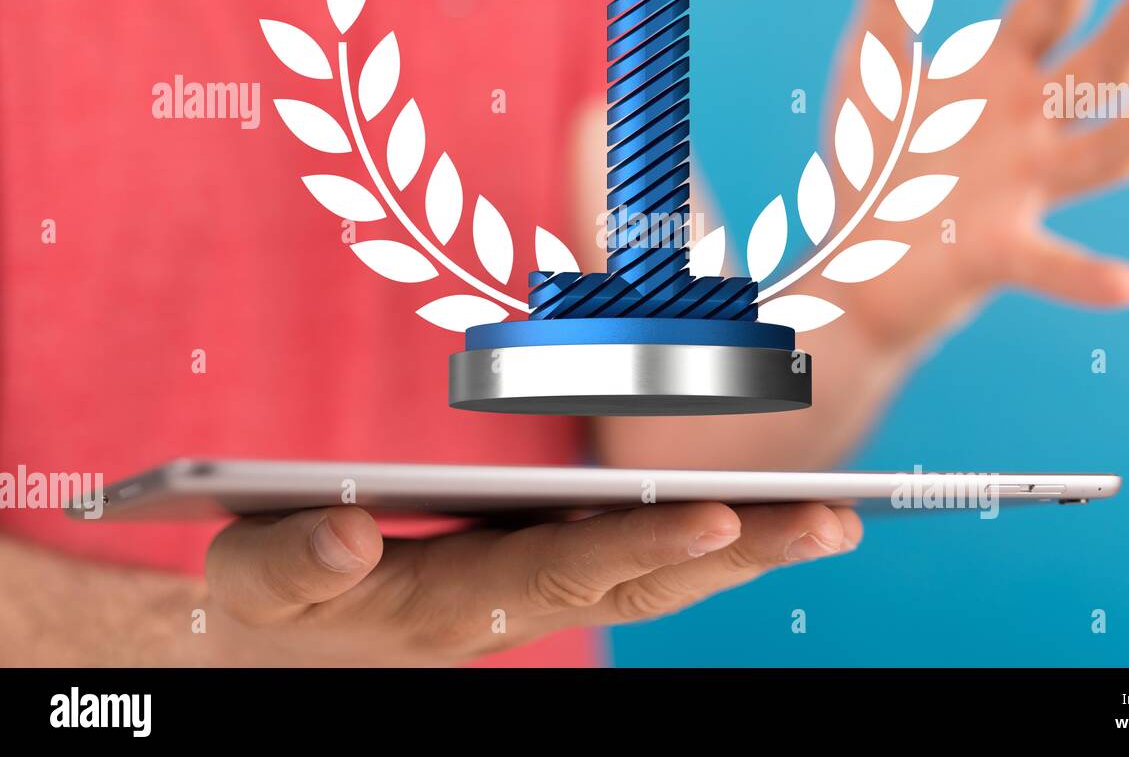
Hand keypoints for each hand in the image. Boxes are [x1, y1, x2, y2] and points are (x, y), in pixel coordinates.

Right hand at [203, 502, 860, 664]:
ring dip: (741, 550)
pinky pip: (632, 563)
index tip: (716, 516)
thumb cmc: (269, 604)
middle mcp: (513, 605)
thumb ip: (291, 560)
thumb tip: (343, 528)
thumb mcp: (254, 581)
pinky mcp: (538, 574)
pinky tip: (753, 520)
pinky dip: (701, 544)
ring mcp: (533, 594)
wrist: (272, 650)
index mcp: (451, 603)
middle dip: (738, 554)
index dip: (638, 545)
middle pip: (641, 583)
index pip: (562, 571)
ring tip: (829, 518)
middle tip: (835, 520)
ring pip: (652, 578)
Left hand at [819, 0, 1128, 346]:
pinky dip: (1087, 278)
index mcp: (998, 79)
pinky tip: (1128, 285)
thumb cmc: (873, 161)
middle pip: (1095, 72)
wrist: (854, 261)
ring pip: (1101, 157)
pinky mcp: (996, 256)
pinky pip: (1050, 266)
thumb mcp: (872, 66)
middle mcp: (1026, 131)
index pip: (1051, 7)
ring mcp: (1021, 193)